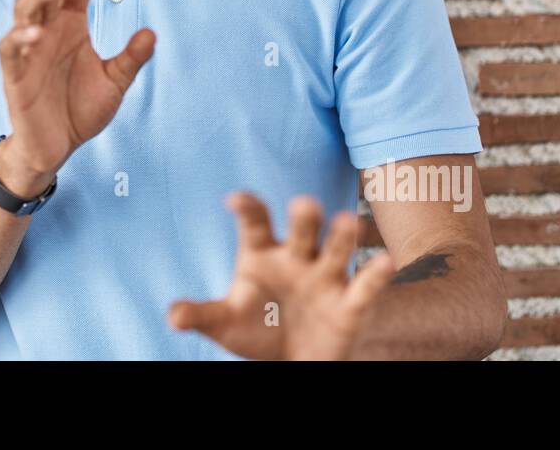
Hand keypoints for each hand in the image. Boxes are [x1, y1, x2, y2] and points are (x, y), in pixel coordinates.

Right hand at [0, 0, 154, 192]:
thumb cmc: (80, 110)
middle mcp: (47, 28)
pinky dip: (20, 37)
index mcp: (70, 23)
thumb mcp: (114, 83)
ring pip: (24, 6)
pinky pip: (9, 47)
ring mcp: (28, 48)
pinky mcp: (14, 73)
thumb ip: (131, 58)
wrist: (56, 147)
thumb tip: (151, 33)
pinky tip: (37, 34)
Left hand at [168, 192, 397, 359]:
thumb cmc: (255, 328)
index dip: (248, 208)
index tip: (236, 200)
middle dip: (304, 216)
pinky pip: (366, 286)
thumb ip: (200, 315)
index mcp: (262, 253)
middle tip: (303, 204)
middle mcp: (297, 257)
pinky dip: (377, 274)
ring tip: (345, 221)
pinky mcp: (350, 303)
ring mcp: (325, 277)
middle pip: (302, 229)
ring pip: (336, 248)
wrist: (291, 360)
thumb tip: (173, 316)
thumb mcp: (224, 322)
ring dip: (341, 235)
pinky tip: (386, 260)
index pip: (255, 223)